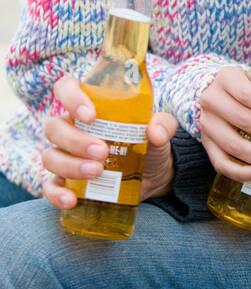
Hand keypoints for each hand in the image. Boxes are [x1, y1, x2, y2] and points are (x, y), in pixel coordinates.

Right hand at [41, 75, 177, 208]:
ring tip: (98, 172)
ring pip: (50, 157)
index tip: (90, 115)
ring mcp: (65, 156)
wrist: (154, 177)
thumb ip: (163, 124)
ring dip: (70, 165)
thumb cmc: (149, 143)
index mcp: (88, 107)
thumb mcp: (161, 130)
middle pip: (54, 127)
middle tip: (102, 152)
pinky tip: (71, 200)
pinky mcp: (66, 183)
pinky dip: (56, 194)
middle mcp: (71, 129)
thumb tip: (154, 132)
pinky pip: (49, 188)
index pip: (65, 89)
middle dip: (75, 140)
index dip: (71, 97)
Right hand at [198, 65, 250, 181]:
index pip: (249, 95)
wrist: (214, 91)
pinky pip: (221, 164)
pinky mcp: (206, 144)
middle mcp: (211, 100)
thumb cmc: (250, 86)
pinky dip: (242, 172)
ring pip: (234, 145)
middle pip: (245, 121)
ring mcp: (206, 124)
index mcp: (227, 78)